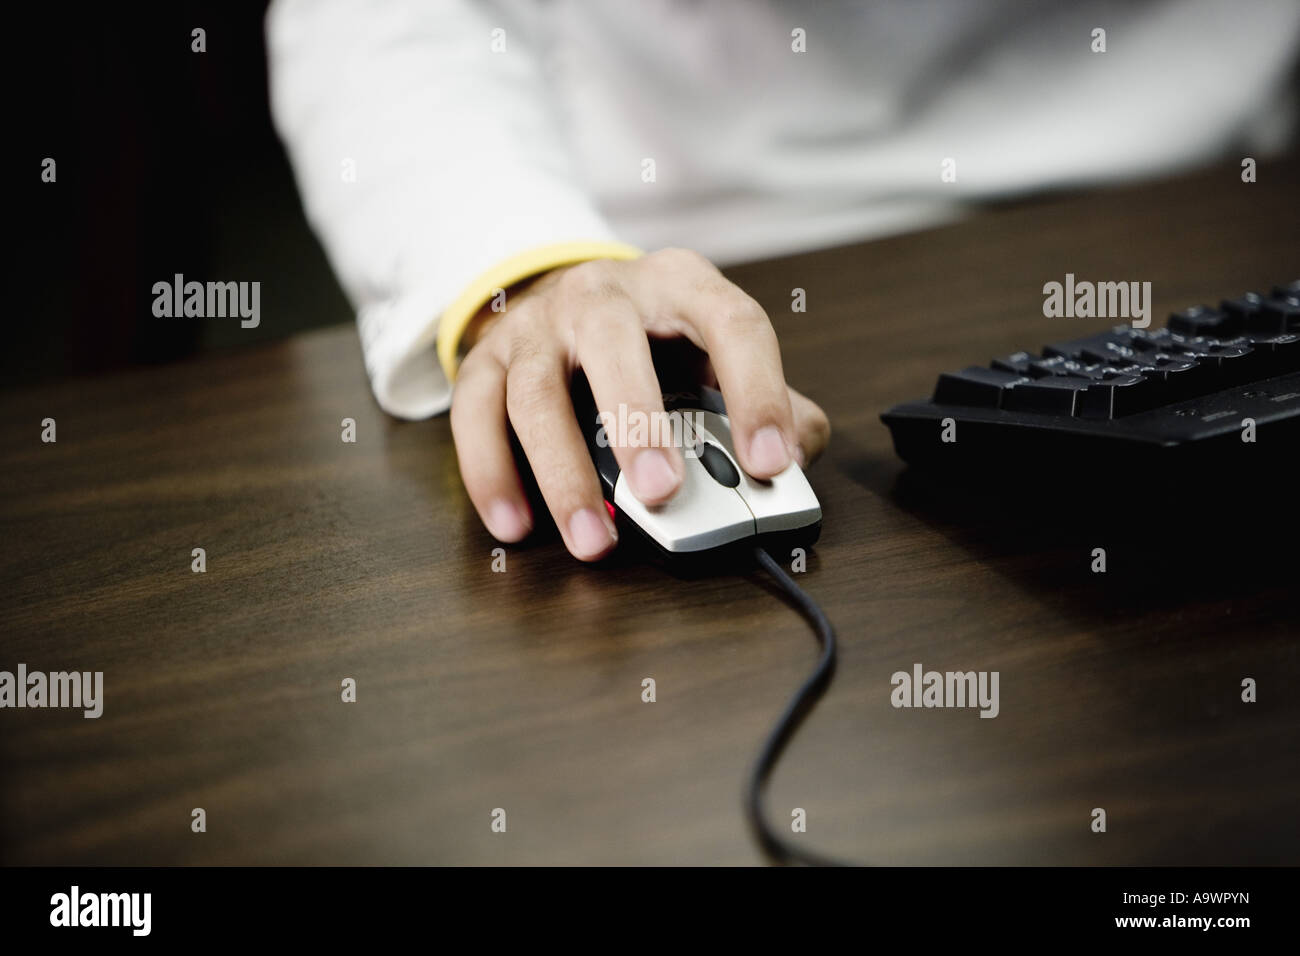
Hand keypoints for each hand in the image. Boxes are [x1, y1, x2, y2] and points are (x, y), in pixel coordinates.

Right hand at [449, 248, 830, 560]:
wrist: (569, 302)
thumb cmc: (656, 342)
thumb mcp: (715, 355)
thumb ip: (765, 401)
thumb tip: (796, 455)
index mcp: (681, 284)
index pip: (731, 323)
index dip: (757, 392)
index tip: (771, 462)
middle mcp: (605, 292)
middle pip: (612, 344)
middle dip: (638, 422)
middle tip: (662, 493)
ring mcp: (539, 324)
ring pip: (537, 391)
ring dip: (562, 472)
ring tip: (592, 539)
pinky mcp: (487, 358)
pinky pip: (476, 415)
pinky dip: (492, 474)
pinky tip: (516, 525)